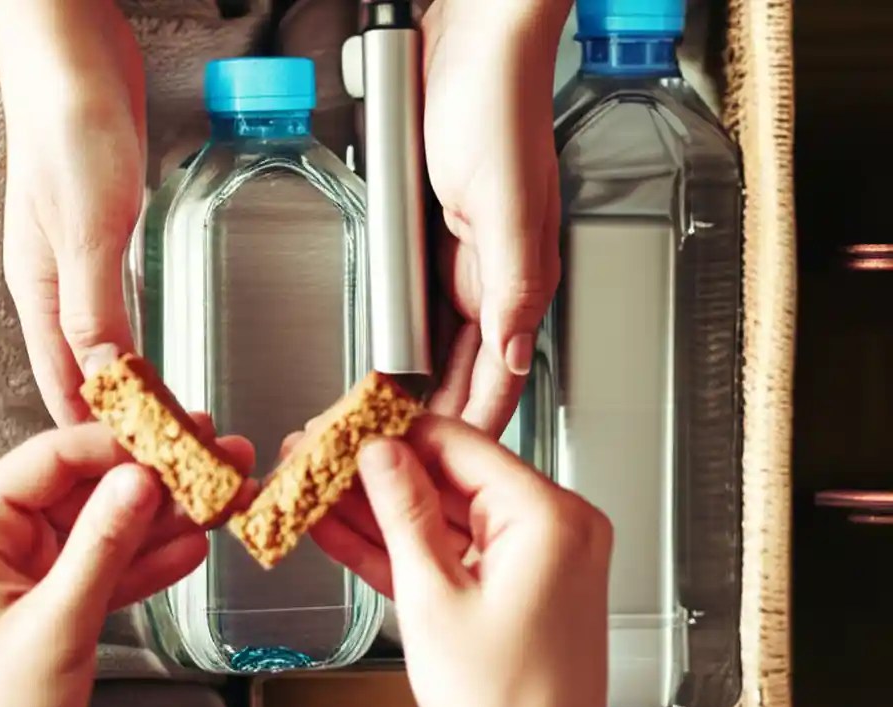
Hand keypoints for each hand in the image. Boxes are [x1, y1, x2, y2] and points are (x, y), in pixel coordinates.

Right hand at [0, 0, 146, 424]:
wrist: (70, 54)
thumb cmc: (67, 128)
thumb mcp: (86, 228)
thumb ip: (93, 307)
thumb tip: (104, 377)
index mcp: (38, 294)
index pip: (62, 387)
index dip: (98, 433)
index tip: (140, 469)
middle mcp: (52, 287)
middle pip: (81, 374)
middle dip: (120, 418)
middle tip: (170, 452)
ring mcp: (75, 263)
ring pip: (100, 345)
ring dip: (132, 382)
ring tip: (167, 418)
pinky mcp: (101, 236)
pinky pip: (116, 308)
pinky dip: (135, 340)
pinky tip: (151, 352)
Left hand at [0, 418, 253, 706]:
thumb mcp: (55, 623)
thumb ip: (100, 545)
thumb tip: (140, 479)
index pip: (54, 458)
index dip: (119, 444)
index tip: (175, 437)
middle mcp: (0, 539)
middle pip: (88, 487)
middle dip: (155, 478)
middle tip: (213, 459)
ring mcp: (29, 570)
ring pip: (106, 527)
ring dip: (165, 518)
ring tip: (221, 498)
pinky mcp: (54, 603)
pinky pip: (108, 568)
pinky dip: (149, 561)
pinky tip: (192, 546)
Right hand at [313, 415, 610, 706]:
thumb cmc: (507, 706)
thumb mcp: (435, 598)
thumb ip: (404, 514)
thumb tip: (381, 455)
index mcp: (549, 518)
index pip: (459, 443)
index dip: (393, 433)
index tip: (347, 429)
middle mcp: (554, 529)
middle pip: (449, 477)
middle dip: (377, 475)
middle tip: (322, 464)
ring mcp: (536, 560)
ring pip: (445, 516)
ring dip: (381, 511)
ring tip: (320, 494)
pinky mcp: (515, 589)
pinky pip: (453, 553)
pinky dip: (405, 548)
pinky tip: (348, 534)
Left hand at [421, 0, 568, 435]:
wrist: (474, 42)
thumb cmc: (496, 104)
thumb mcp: (505, 203)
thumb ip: (513, 285)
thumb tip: (515, 354)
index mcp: (519, 275)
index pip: (501, 372)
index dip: (477, 422)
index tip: (449, 464)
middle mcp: (495, 272)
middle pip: (466, 367)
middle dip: (441, 414)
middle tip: (405, 454)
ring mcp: (465, 254)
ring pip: (441, 340)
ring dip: (419, 381)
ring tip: (389, 421)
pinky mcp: (438, 230)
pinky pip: (421, 299)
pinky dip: (405, 334)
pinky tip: (388, 351)